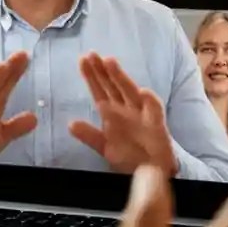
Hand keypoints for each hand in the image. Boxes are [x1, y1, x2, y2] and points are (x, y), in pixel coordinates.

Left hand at [70, 53, 176, 175]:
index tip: (82, 60)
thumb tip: (71, 124)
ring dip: (121, 77)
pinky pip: (154, 111)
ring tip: (110, 63)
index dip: (91, 76)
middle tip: (92, 55)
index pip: (100, 90)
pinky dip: (150, 101)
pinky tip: (143, 92)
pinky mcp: (157, 125)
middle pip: (113, 86)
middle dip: (103, 71)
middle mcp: (127, 108)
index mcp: (113, 112)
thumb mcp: (105, 146)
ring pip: (130, 91)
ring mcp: (142, 114)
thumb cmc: (130, 154)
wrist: (152, 171)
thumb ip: (89, 135)